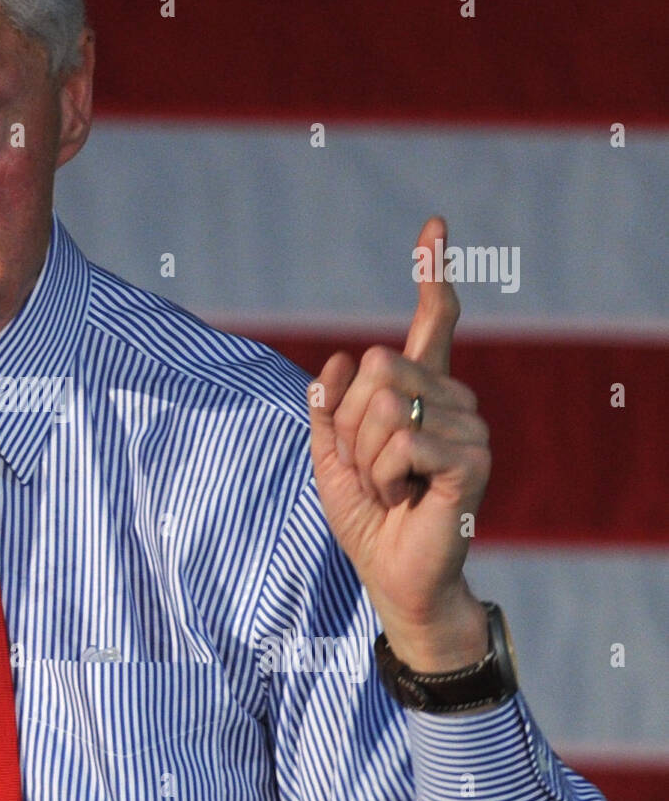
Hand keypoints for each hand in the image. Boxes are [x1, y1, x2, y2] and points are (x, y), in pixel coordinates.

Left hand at [307, 216, 490, 672]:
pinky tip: (403, 499)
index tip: (433, 224)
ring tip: (389, 490)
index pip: (434, 321)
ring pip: (384, 409)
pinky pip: (402, 443)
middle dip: (348, 423)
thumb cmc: (368, 520)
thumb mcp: (329, 460)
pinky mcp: (471, 462)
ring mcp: (469, 429)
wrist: (392, 576)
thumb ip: (329, 410)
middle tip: (365, 468)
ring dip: (364, 459)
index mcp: (422, 394)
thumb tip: (338, 358)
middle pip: (379, 367)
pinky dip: (383, 476)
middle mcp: (454, 400)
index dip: (432, 271)